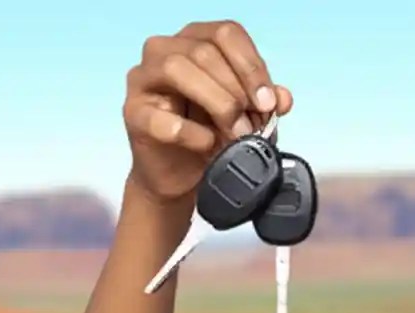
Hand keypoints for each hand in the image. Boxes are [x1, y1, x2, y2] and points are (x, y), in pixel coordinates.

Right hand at [123, 20, 294, 203]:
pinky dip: (191, 133)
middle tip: (252, 125)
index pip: (226, 34)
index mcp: (195, 40)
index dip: (251, 66)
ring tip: (234, 133)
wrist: (182, 176)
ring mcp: (143, 79)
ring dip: (216, 103)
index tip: (268, 102)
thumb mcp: (247, 116)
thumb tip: (282, 97)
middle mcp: (165, 50)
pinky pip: (161, 117)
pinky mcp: (133, 113)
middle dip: (236, 90)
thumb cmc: (210, 136)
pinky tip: (207, 144)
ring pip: (177, 68)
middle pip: (205, 51)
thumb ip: (265, 102)